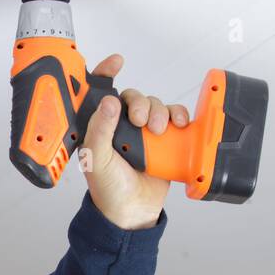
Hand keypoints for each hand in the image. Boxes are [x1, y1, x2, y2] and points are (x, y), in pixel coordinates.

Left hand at [79, 53, 183, 230]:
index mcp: (99, 127)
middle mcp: (120, 126)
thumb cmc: (108, 188)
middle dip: (140, 103)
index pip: (100, 92)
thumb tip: (110, 102)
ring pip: (155, 105)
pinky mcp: (163, 141)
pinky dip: (178, 116)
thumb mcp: (96, 159)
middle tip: (140, 122)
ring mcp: (142, 133)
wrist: (133, 212)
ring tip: (158, 130)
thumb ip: (100, 130)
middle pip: (134, 97)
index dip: (106, 73)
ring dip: (160, 111)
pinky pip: (173, 118)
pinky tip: (178, 123)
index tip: (117, 62)